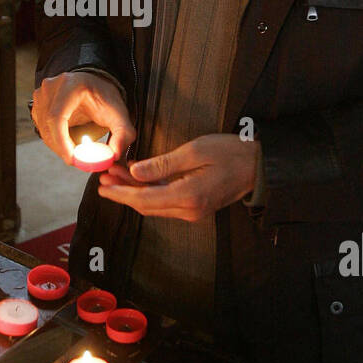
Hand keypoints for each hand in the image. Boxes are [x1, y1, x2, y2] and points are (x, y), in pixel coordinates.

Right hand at [32, 71, 134, 165]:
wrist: (94, 85)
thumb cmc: (105, 98)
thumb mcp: (119, 115)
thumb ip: (123, 135)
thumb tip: (114, 155)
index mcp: (70, 85)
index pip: (57, 117)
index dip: (62, 141)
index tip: (72, 159)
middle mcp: (52, 87)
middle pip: (49, 126)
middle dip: (62, 148)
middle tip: (77, 161)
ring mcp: (41, 95)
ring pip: (44, 130)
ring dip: (58, 146)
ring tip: (76, 151)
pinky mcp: (37, 104)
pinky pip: (42, 129)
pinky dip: (54, 141)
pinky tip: (69, 142)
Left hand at [98, 134, 258, 220]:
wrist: (259, 166)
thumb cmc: (231, 153)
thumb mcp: (195, 151)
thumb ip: (163, 164)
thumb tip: (135, 173)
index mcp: (188, 196)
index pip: (144, 199)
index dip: (121, 193)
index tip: (103, 185)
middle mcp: (189, 210)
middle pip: (146, 206)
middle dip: (123, 193)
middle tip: (103, 180)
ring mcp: (193, 211)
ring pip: (155, 205)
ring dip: (134, 192)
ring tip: (115, 177)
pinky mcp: (196, 207)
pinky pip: (166, 202)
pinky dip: (149, 192)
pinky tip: (138, 181)